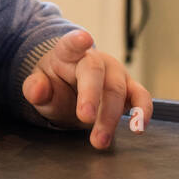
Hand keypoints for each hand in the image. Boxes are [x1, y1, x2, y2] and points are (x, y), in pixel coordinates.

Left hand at [22, 28, 153, 146]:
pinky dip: (142, 111)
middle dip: (91, 96)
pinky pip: (140, 97)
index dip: (77, 41)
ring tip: (100, 140)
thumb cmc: (56, 86)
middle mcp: (94, 59)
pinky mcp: (129, 89)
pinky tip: (138, 127)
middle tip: (84, 118)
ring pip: (117, 89)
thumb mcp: (41, 89)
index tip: (83, 39)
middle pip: (95, 72)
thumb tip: (36, 89)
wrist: (72, 91)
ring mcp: (114, 73)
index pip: (71, 44)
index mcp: (68, 54)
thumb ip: (36, 89)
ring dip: (110, 116)